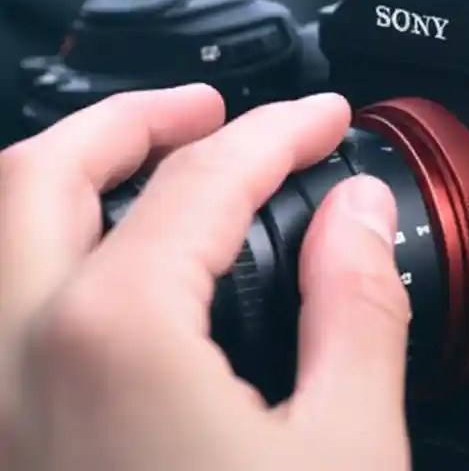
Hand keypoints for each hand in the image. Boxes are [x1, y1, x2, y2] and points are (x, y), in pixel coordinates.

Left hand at [0, 86, 410, 470]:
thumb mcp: (347, 446)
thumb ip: (357, 311)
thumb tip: (358, 215)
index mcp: (115, 342)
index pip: (199, 183)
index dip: (275, 133)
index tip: (322, 121)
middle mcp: (22, 368)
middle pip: (41, 178)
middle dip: (131, 120)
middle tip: (208, 109)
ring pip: (0, 245)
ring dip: (71, 184)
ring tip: (150, 174)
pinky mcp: (5, 457)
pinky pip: (7, 318)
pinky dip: (52, 262)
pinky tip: (120, 287)